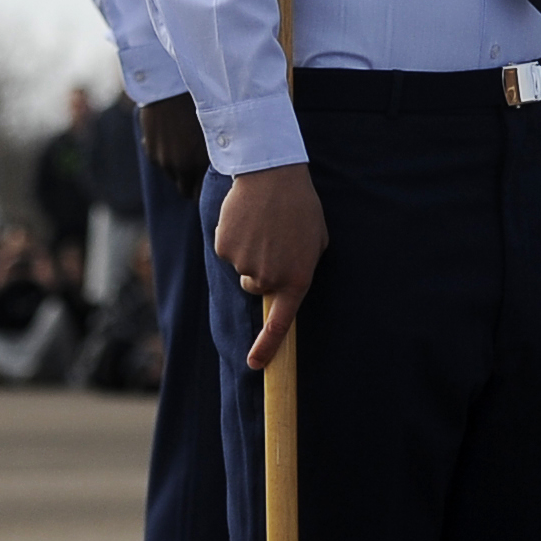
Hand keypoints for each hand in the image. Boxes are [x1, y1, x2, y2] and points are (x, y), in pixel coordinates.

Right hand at [139, 93, 207, 191]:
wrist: (172, 87)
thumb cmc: (199, 106)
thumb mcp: (214, 132)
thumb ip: (215, 155)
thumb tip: (218, 171)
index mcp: (201, 164)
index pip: (200, 195)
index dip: (204, 192)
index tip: (207, 186)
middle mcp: (182, 167)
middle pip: (185, 190)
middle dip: (191, 184)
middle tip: (197, 173)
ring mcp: (164, 160)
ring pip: (172, 176)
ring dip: (178, 169)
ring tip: (185, 149)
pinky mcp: (150, 151)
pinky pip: (159, 162)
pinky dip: (165, 155)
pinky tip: (171, 138)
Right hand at [211, 160, 328, 371]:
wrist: (272, 175)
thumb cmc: (301, 207)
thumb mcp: (316, 240)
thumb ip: (303, 265)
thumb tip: (286, 281)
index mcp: (296, 279)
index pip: (281, 322)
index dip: (268, 346)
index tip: (255, 365)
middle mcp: (268, 278)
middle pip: (256, 287)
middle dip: (262, 269)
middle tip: (274, 239)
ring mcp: (244, 264)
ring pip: (241, 267)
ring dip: (250, 249)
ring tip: (263, 223)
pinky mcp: (224, 248)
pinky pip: (227, 250)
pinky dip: (233, 237)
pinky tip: (246, 218)